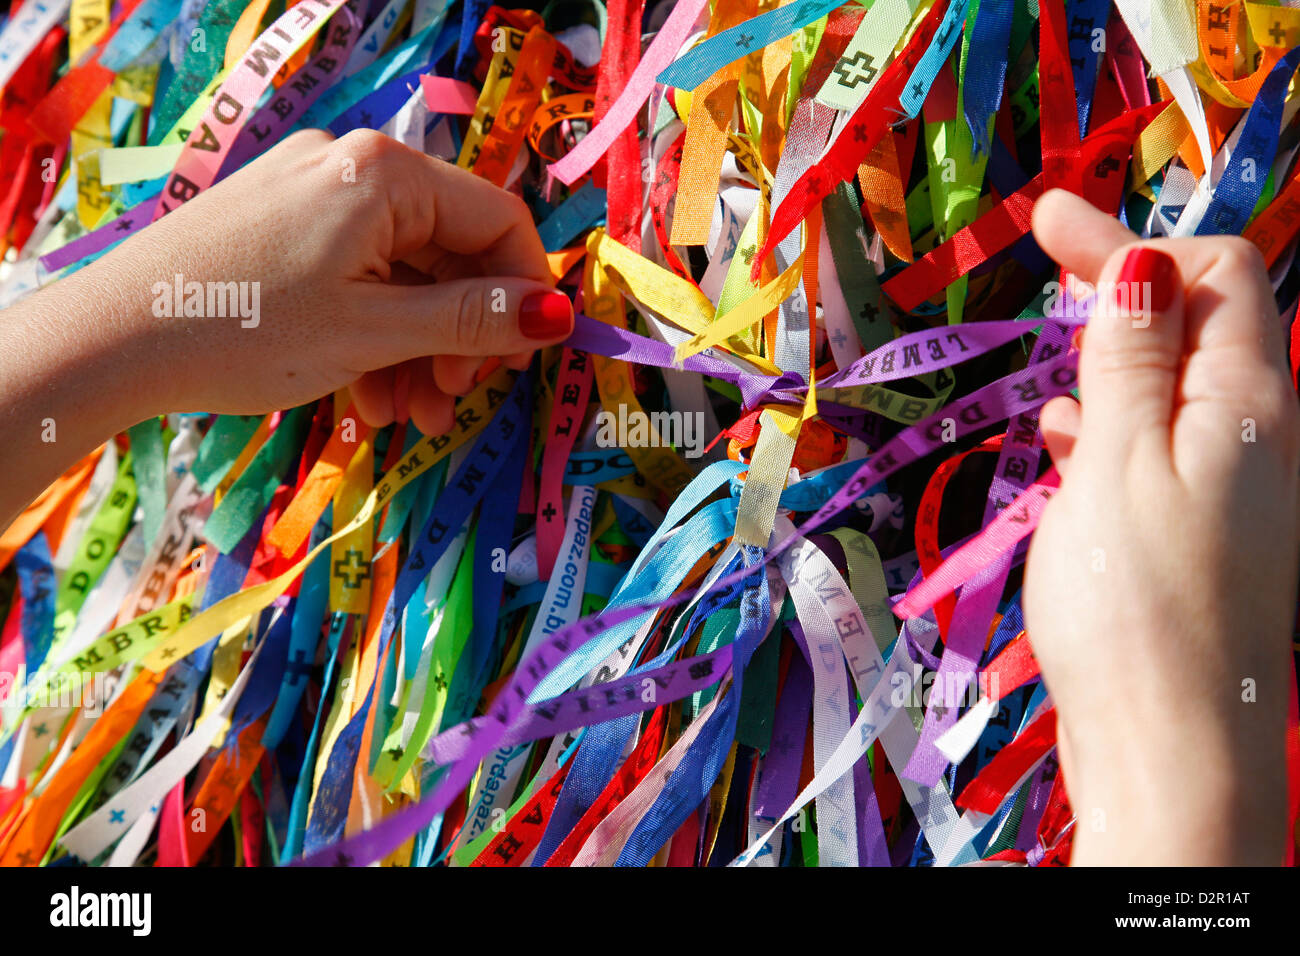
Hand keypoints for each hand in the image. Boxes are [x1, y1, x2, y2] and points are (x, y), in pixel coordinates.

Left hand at [95, 127, 571, 433]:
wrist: (110, 340)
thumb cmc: (245, 330)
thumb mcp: (374, 332)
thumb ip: (472, 322)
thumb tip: (559, 315)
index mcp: (385, 175)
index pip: (497, 221)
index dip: (525, 294)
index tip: (525, 360)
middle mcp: (352, 170)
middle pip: (450, 253)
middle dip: (462, 337)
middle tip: (456, 402)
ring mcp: (312, 198)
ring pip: (404, 276)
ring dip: (420, 350)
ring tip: (410, 416)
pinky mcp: (282, 229)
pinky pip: (358, 280)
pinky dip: (375, 337)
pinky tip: (369, 395)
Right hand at [1025, 189, 1299, 864]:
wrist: (1175, 748)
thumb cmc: (1136, 600)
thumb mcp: (1118, 462)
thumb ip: (1130, 360)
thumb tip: (1142, 262)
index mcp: (1245, 401)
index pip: (1213, 273)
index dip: (1133, 236)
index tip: (1047, 218)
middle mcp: (1254, 435)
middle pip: (1201, 322)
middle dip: (1127, 281)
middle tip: (1051, 256)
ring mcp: (1231, 490)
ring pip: (1174, 386)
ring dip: (1114, 353)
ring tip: (1051, 349)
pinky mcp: (1200, 536)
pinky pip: (1160, 447)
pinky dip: (1112, 423)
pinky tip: (1067, 440)